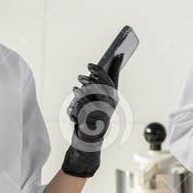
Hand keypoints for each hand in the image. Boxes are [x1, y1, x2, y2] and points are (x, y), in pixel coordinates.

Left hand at [61, 62, 119, 177]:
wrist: (89, 139)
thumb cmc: (91, 117)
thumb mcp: (96, 101)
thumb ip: (97, 87)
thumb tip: (94, 70)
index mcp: (113, 98)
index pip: (115, 78)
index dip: (117, 65)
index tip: (116, 53)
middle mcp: (110, 103)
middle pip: (106, 83)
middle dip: (97, 72)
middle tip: (89, 66)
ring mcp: (102, 109)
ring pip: (95, 90)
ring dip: (86, 83)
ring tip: (79, 79)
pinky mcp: (92, 114)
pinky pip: (85, 99)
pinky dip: (80, 94)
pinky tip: (76, 90)